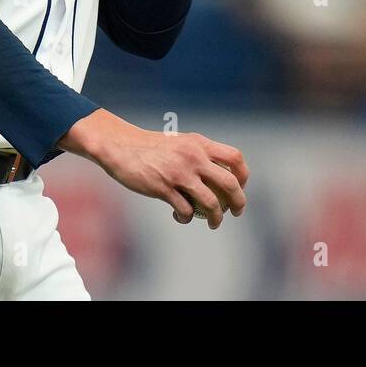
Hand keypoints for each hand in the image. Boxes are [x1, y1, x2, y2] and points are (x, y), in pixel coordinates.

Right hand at [59, 109, 247, 228]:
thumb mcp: (182, 143)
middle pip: (230, 183)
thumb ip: (201, 154)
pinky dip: (186, 218)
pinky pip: (185, 210)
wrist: (121, 146)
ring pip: (211, 202)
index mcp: (200, 144)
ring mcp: (179, 173)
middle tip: (236, 212)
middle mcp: (194, 157)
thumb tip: (223, 173)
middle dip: (238, 202)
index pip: (235, 158)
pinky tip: (180, 216)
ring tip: (213, 223)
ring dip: (216, 217)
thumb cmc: (153, 148)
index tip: (240, 188)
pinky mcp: (163, 188)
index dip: (244, 176)